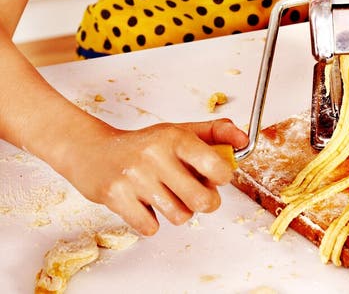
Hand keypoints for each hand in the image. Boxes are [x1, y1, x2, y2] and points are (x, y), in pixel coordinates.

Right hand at [60, 117, 247, 235]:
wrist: (93, 151)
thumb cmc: (143, 144)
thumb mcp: (178, 131)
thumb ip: (214, 134)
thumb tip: (244, 139)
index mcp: (175, 137)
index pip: (215, 164)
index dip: (223, 178)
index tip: (217, 178)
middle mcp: (156, 154)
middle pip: (202, 200)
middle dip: (205, 203)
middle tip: (198, 196)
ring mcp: (135, 177)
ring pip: (179, 217)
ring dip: (177, 212)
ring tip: (167, 197)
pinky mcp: (116, 197)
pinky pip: (151, 228)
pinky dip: (152, 222)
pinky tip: (145, 204)